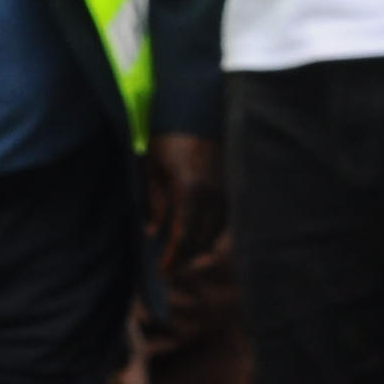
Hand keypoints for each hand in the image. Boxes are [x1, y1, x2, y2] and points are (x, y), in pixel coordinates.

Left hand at [141, 133, 225, 276]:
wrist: (197, 112)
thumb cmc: (167, 138)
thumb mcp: (151, 169)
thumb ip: (153, 203)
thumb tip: (153, 233)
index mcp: (190, 191)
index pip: (184, 237)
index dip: (173, 258)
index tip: (162, 271)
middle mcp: (213, 196)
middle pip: (202, 241)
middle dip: (185, 258)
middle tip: (168, 269)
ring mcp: (226, 192)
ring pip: (215, 233)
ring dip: (197, 247)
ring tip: (178, 255)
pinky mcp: (231, 188)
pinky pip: (222, 221)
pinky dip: (208, 233)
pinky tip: (194, 236)